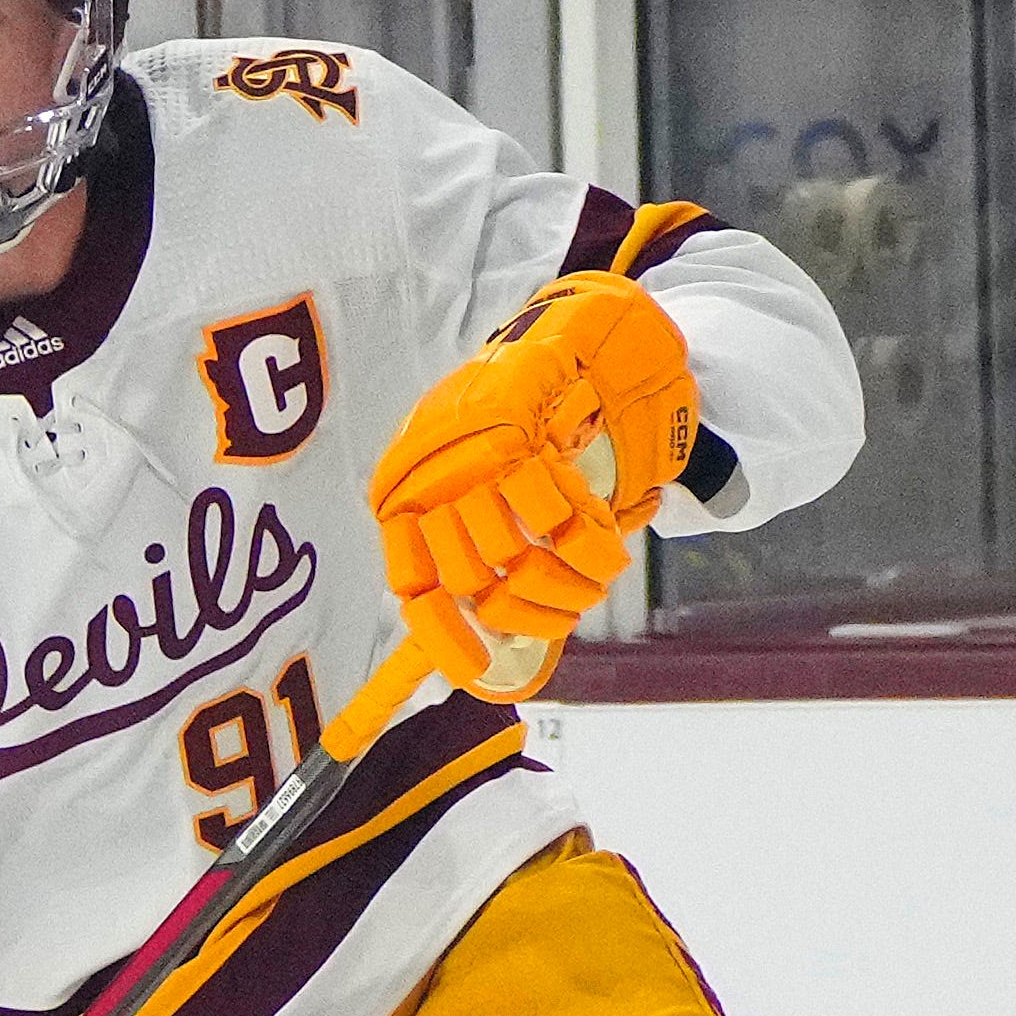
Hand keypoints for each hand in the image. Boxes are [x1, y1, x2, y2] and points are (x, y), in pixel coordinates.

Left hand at [368, 269, 696, 700]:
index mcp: (407, 499)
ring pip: (511, 555)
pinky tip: (608, 550)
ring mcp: (466, 454)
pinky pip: (552, 513)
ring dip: (564, 586)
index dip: (446, 639)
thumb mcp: (483, 484)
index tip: (483, 674)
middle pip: (472, 580)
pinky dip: (587, 545)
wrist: (561, 340)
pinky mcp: (514, 430)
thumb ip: (477, 546)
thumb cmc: (519, 422)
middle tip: (571, 616)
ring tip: (595, 584)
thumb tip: (487, 631)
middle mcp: (426, 479)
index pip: (414, 587)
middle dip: (529, 612)